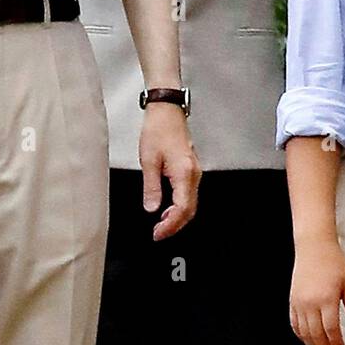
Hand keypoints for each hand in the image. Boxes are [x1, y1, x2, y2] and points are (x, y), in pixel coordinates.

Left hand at [138, 102, 200, 239]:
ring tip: (161, 224)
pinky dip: (180, 206)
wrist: (167, 110)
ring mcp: (195, 171)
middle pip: (190, 209)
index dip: (170, 225)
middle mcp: (194, 173)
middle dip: (175, 225)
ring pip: (191, 203)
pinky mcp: (191, 168)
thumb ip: (151, 187)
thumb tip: (151, 208)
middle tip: (158, 234)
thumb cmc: (158, 129)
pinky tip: (167, 207)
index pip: (182, 209)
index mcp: (184, 173)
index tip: (157, 233)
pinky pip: (189, 193)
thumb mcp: (149, 160)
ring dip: (177, 217)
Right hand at [290, 236, 344, 344]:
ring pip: (304, 332)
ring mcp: (300, 303)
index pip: (331, 330)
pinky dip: (301, 335)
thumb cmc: (332, 261)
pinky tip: (308, 338)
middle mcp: (311, 303)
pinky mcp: (292, 300)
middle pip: (317, 335)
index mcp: (327, 299)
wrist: (314, 246)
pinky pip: (294, 324)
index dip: (337, 343)